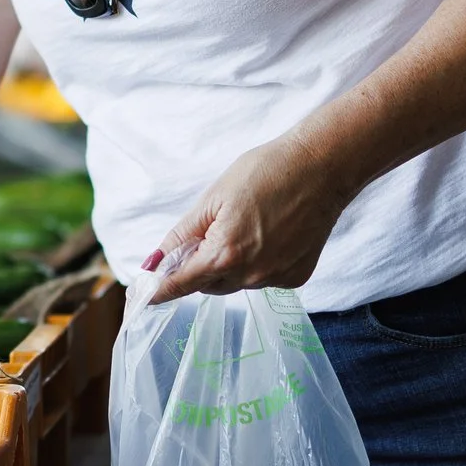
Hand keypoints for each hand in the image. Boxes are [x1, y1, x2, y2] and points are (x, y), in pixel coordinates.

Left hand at [141, 136, 359, 303]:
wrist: (322, 168)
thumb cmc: (266, 173)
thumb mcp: (213, 198)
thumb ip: (182, 235)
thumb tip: (154, 262)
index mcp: (225, 254)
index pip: (181, 283)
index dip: (159, 290)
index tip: (142, 298)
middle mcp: (252, 275)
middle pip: (207, 284)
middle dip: (197, 266)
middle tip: (204, 235)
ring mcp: (277, 279)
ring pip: (235, 282)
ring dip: (228, 265)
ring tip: (245, 226)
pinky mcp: (297, 277)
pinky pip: (263, 279)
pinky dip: (257, 264)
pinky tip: (269, 236)